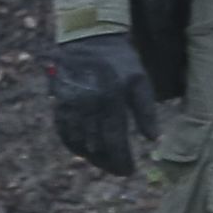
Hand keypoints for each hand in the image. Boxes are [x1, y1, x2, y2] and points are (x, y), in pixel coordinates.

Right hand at [50, 34, 158, 175]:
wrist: (89, 40)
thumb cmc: (120, 63)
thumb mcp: (140, 81)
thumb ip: (146, 112)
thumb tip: (153, 140)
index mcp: (111, 100)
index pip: (115, 140)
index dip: (121, 160)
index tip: (129, 172)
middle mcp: (88, 105)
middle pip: (96, 145)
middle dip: (108, 162)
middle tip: (118, 171)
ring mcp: (70, 104)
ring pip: (78, 142)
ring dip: (90, 157)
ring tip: (104, 163)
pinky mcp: (58, 102)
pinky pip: (62, 131)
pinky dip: (72, 145)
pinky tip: (83, 152)